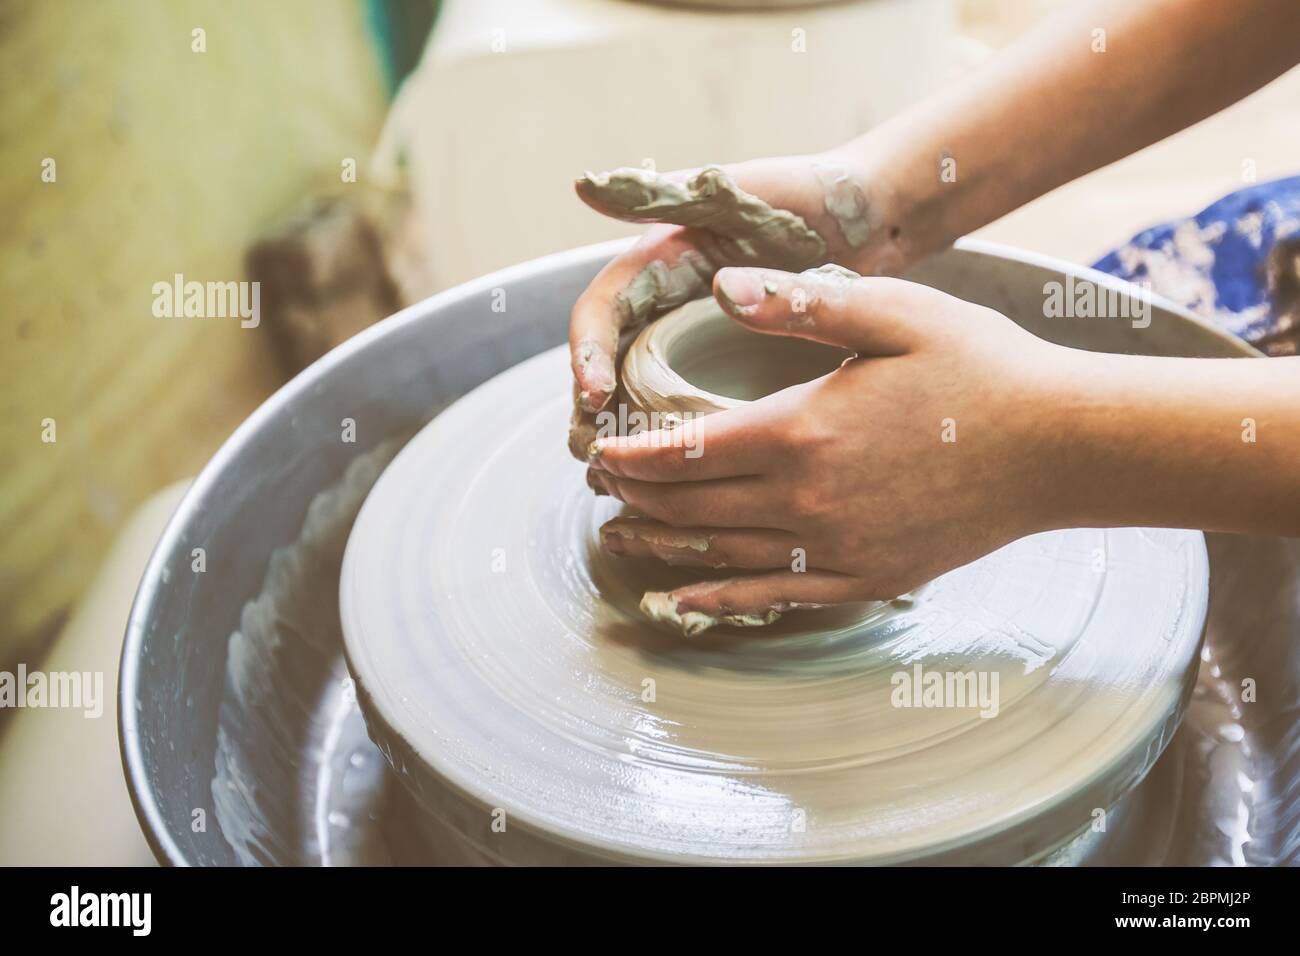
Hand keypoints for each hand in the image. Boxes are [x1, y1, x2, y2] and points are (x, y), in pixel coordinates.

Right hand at [568, 152, 915, 457]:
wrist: (871, 216)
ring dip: (627, 437)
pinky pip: (690, 410)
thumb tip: (587, 188)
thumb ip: (665, 192)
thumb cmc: (802, 195)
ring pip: (640, 396)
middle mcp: (667, 305)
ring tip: (625, 483)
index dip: (587, 354)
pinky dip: (676, 444)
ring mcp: (697, 339)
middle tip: (599, 458)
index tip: (594, 395)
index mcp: (657, 264)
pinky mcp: (731, 367)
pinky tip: (682, 483)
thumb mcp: (731, 193)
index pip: (599, 314)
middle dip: (593, 413)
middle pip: (607, 366)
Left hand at [587, 266, 1071, 634]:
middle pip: (691, 507)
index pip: (686, 450)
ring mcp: (835, 547)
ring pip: (721, 556)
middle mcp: (806, 499)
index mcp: (802, 428)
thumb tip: (719, 286)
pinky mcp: (864, 578)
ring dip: (662, 547)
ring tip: (618, 539)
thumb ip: (800, 302)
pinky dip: (719, 598)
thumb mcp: (893, 312)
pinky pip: (772, 597)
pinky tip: (685, 599)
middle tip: (599, 488)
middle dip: (636, 498)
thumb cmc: (979, 369)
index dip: (633, 455)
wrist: (1058, 449)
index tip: (599, 452)